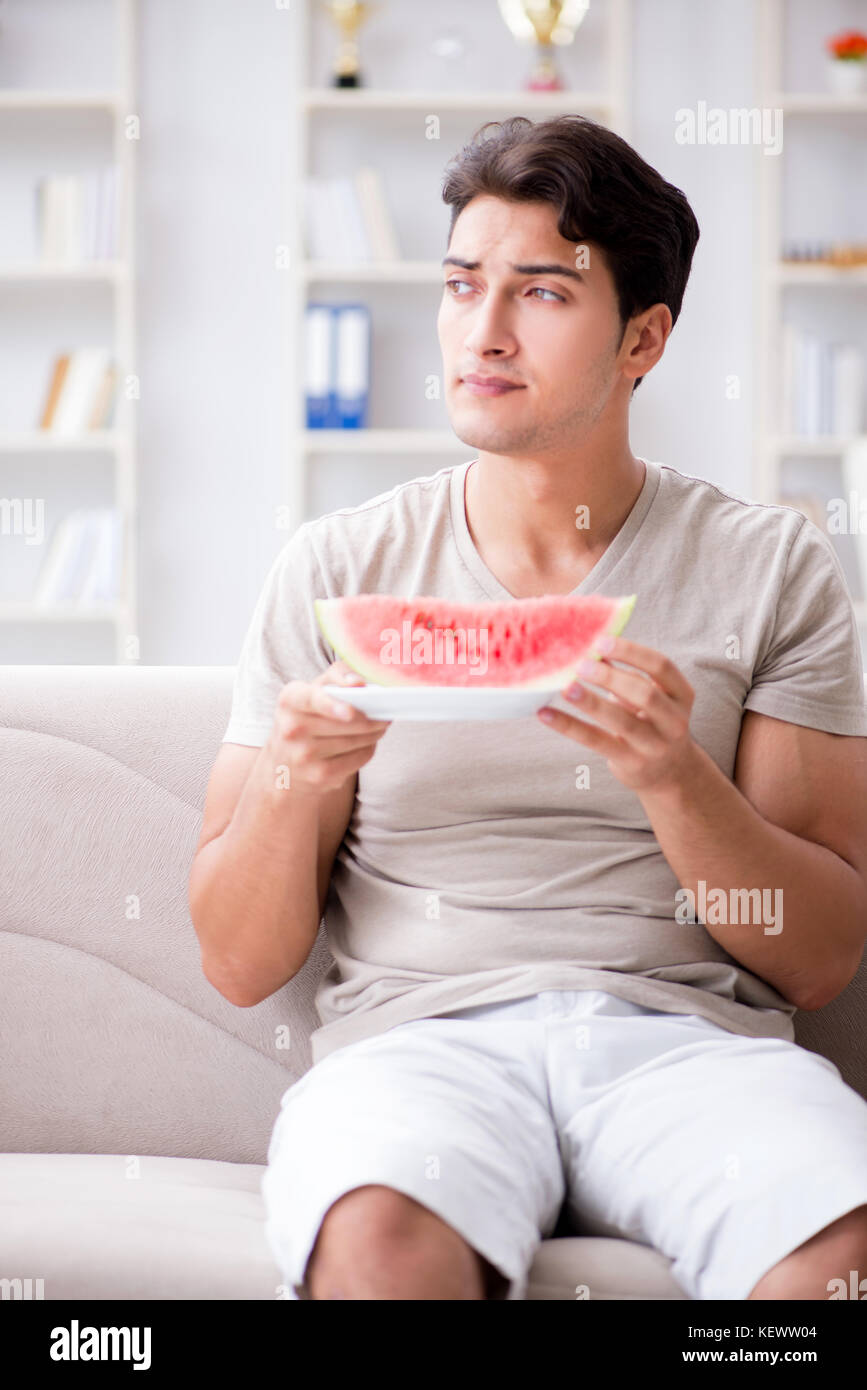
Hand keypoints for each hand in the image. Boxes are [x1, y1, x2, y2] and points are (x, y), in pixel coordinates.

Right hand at [269, 660, 391, 794]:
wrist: (286, 760)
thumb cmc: (310, 714)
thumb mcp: (315, 688)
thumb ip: (338, 675)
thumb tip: (360, 683)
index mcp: (290, 700)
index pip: (311, 699)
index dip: (332, 705)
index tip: (352, 711)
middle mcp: (291, 729)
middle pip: (344, 723)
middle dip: (371, 718)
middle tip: (386, 713)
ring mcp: (303, 756)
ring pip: (355, 741)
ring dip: (374, 733)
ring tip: (380, 725)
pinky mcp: (319, 776)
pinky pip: (358, 759)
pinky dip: (368, 748)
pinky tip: (367, 742)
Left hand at [536, 635, 697, 794]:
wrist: (670, 773)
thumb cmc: (653, 723)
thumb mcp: (650, 697)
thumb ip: (625, 674)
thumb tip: (589, 648)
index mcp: (681, 695)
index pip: (661, 666)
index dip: (631, 652)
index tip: (601, 642)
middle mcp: (674, 721)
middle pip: (645, 694)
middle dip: (611, 677)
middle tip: (581, 665)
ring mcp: (654, 745)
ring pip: (622, 721)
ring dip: (591, 702)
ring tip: (565, 687)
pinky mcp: (631, 763)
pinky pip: (596, 741)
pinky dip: (569, 726)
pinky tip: (546, 714)